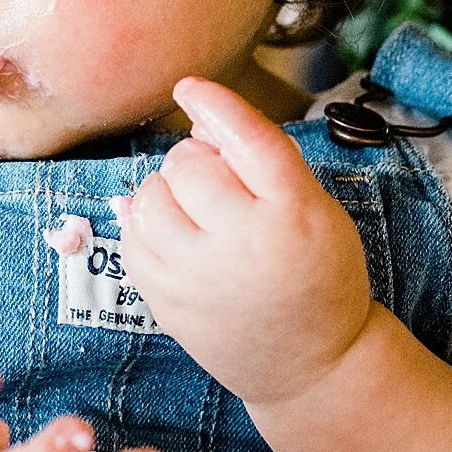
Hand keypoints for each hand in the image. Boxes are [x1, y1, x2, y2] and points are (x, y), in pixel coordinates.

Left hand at [116, 78, 373, 407]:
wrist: (314, 364)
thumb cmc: (320, 277)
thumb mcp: (317, 210)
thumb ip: (265, 163)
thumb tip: (200, 120)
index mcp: (293, 213)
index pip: (247, 139)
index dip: (214, 105)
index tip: (190, 87)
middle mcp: (242, 244)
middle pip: (188, 166)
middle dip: (196, 162)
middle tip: (220, 185)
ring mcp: (197, 278)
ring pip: (150, 199)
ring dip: (167, 191)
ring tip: (197, 212)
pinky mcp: (167, 304)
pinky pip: (131, 239)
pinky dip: (146, 225)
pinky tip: (175, 236)